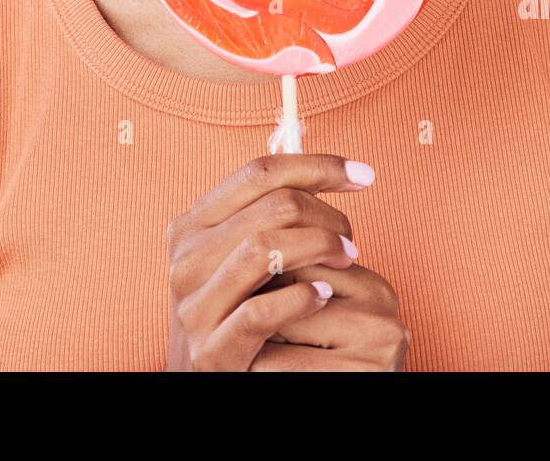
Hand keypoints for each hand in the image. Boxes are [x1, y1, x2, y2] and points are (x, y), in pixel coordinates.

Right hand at [165, 153, 406, 370]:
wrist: (207, 382)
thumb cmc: (237, 310)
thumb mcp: (240, 256)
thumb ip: (268, 216)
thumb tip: (330, 173)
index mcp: (192, 225)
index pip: (259, 172)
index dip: (316, 166)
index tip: (363, 175)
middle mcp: (186, 258)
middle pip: (272, 206)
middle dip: (326, 214)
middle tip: (352, 238)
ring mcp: (194, 305)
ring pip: (264, 248)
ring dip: (319, 247)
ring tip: (346, 260)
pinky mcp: (211, 350)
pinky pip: (261, 312)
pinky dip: (301, 298)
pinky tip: (324, 294)